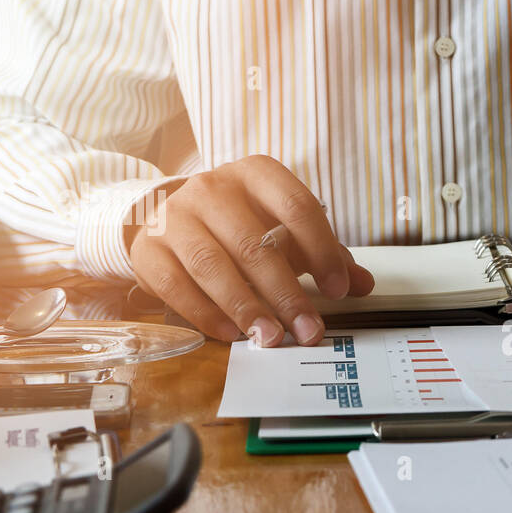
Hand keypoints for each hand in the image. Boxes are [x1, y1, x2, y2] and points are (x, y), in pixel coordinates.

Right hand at [126, 155, 372, 345]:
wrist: (169, 215)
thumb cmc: (240, 224)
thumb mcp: (285, 229)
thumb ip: (326, 255)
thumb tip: (363, 284)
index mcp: (256, 175)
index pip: (296, 207)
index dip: (321, 250)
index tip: (338, 290)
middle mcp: (212, 188)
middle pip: (253, 244)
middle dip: (286, 294)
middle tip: (308, 330)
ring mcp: (175, 216)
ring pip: (212, 265)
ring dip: (246, 307)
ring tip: (270, 337)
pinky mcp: (148, 247)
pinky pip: (176, 284)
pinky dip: (206, 313)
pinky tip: (231, 332)